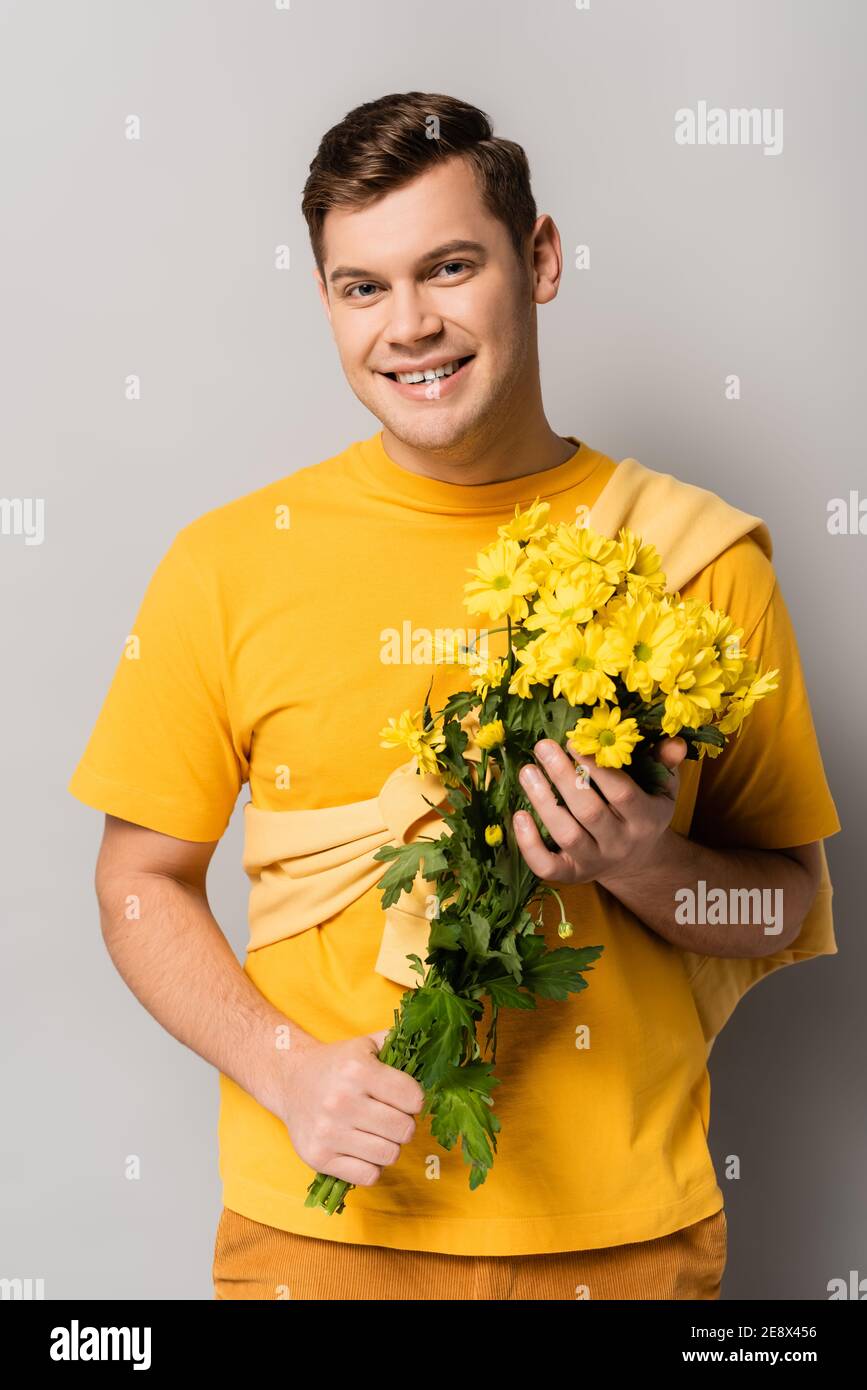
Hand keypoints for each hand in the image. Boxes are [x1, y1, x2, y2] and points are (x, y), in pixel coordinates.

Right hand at [279, 1028, 424, 1188]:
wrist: (290, 1081)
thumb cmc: (337, 1065)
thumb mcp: (366, 1045)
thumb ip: (399, 1041)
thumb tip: (429, 1043)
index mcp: (356, 1070)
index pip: (413, 1098)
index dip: (415, 1099)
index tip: (405, 1098)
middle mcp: (341, 1101)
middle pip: (404, 1130)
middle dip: (404, 1124)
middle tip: (392, 1117)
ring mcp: (327, 1132)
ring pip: (389, 1155)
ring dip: (389, 1146)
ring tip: (377, 1133)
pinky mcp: (318, 1157)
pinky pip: (368, 1176)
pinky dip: (371, 1166)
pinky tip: (363, 1150)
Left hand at [513, 736, 686, 887]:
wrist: (636, 860)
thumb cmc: (644, 810)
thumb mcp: (662, 787)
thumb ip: (665, 762)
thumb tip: (674, 742)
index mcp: (645, 819)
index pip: (621, 793)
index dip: (596, 767)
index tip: (574, 740)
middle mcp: (620, 843)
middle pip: (589, 812)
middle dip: (564, 777)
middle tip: (543, 746)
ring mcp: (594, 862)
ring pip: (567, 835)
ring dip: (543, 802)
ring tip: (527, 771)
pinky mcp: (571, 875)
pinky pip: (547, 866)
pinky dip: (529, 844)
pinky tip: (518, 815)